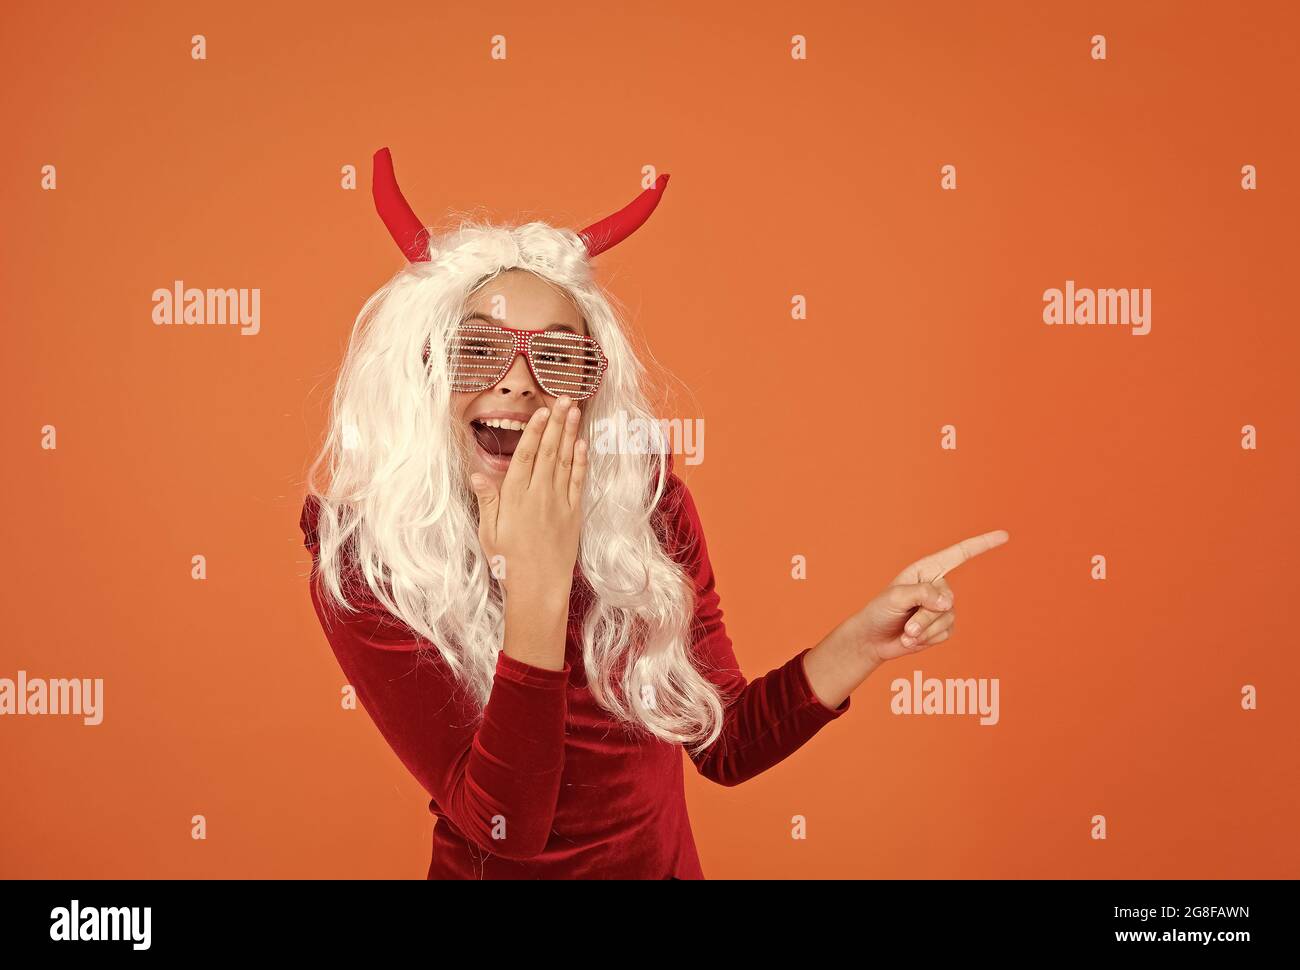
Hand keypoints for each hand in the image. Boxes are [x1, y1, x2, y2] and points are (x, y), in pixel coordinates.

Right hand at [468, 396, 587, 598]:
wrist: (539, 587)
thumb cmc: (508, 561)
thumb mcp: (490, 532)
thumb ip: (487, 500)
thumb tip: (477, 474)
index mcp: (515, 498)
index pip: (525, 456)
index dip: (535, 432)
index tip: (542, 411)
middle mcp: (539, 495)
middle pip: (548, 452)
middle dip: (556, 423)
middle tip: (564, 398)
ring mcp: (559, 503)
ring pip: (564, 462)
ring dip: (570, 435)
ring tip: (574, 412)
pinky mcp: (573, 514)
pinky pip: (578, 482)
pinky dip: (580, 462)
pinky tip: (582, 444)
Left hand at [846, 530, 1009, 665]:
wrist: (873, 639)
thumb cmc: (880, 611)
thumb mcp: (895, 597)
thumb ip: (922, 595)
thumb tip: (948, 603)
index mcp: (926, 570)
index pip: (959, 555)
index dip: (982, 544)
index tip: (1004, 536)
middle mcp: (937, 587)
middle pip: (946, 600)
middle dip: (924, 616)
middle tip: (906, 624)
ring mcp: (942, 608)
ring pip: (946, 619)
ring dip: (924, 630)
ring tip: (906, 632)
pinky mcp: (942, 628)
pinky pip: (945, 634)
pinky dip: (927, 639)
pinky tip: (913, 638)